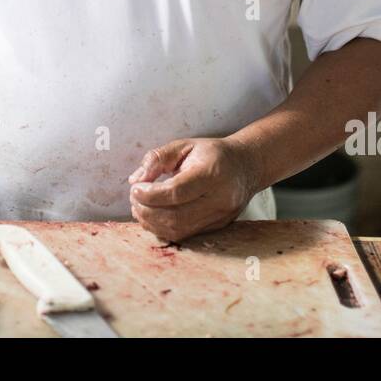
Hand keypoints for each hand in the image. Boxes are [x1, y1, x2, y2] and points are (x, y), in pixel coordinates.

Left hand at [127, 138, 261, 242]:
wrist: (246, 166)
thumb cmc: (213, 154)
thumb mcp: (184, 145)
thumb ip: (158, 158)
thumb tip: (136, 179)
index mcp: (212, 173)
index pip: (177, 191)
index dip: (151, 194)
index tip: (135, 189)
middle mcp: (219, 198)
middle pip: (176, 216)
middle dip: (147, 210)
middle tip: (134, 199)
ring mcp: (220, 216)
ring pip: (179, 230)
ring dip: (152, 222)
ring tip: (140, 208)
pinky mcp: (217, 228)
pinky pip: (185, 234)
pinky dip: (163, 228)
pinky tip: (153, 217)